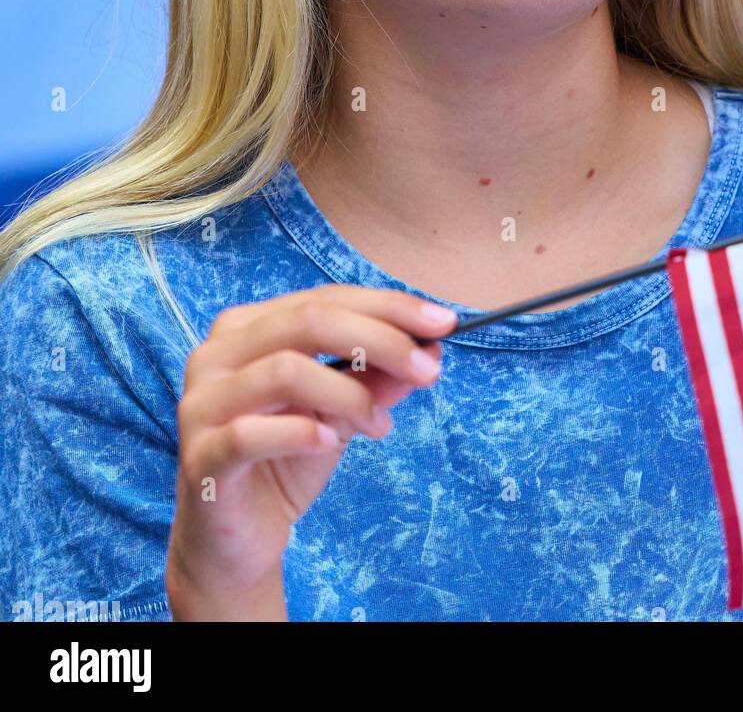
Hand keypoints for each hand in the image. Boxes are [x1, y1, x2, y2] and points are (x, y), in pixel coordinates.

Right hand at [166, 285, 456, 619]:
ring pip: (285, 369)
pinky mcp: (199, 457)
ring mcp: (200, 404)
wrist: (235, 543)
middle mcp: (215, 354)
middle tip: (427, 370)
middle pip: (308, 321)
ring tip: (379, 426)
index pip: (324, 298)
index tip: (443, 322)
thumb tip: (430, 350)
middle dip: (380, 339)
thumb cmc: (284, 463)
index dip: (388, 306)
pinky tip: (332, 442)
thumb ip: (376, 379)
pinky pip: (252, 432)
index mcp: (246, 328)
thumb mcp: (341, 413)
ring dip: (349, 394)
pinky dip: (302, 432)